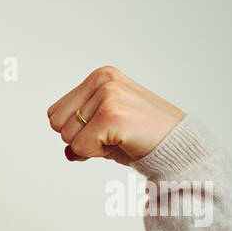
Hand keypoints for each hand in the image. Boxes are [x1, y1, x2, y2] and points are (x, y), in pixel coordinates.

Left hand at [46, 66, 183, 165]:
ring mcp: (108, 95)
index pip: (55, 114)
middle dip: (80, 139)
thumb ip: (79, 133)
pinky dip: (98, 153)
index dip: (76, 131)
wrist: (176, 146)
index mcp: (100, 77)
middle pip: (56, 124)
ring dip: (92, 146)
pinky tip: (123, 142)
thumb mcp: (105, 130)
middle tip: (113, 135)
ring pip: (67, 137)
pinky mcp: (111, 114)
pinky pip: (80, 147)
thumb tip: (67, 151)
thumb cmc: (143, 136)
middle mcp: (103, 80)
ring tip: (120, 137)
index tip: (105, 129)